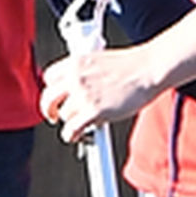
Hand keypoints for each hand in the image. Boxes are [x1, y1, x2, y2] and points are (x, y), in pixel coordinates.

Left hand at [40, 47, 159, 143]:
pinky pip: (71, 130)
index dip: (52, 90)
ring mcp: (82, 94)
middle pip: (47, 98)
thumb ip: (82, 73)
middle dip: (49, 109)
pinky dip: (71, 135)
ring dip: (69, 122)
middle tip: (54, 116)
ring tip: (78, 124)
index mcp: (74, 62)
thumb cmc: (131, 65)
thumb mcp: (98, 61)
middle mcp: (74, 77)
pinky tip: (77, 135)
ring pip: (62, 115)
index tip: (56, 97)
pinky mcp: (93, 111)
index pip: (48, 77)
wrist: (147, 69)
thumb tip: (75, 88)